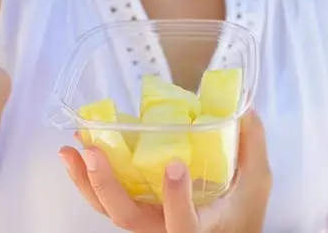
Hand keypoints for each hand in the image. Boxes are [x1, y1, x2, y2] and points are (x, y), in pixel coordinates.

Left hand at [59, 110, 271, 232]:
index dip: (175, 198)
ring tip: (71, 149)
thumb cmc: (241, 212)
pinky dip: (85, 176)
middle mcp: (164, 227)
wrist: (224, 232)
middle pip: (128, 218)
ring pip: (108, 210)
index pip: (183, 224)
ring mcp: (145, 219)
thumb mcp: (256, 182)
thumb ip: (251, 145)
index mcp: (199, 226)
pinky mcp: (133, 207)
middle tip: (93, 151)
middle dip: (106, 185)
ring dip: (85, 180)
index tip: (175, 166)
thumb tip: (244, 107)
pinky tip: (76, 150)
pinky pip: (104, 199)